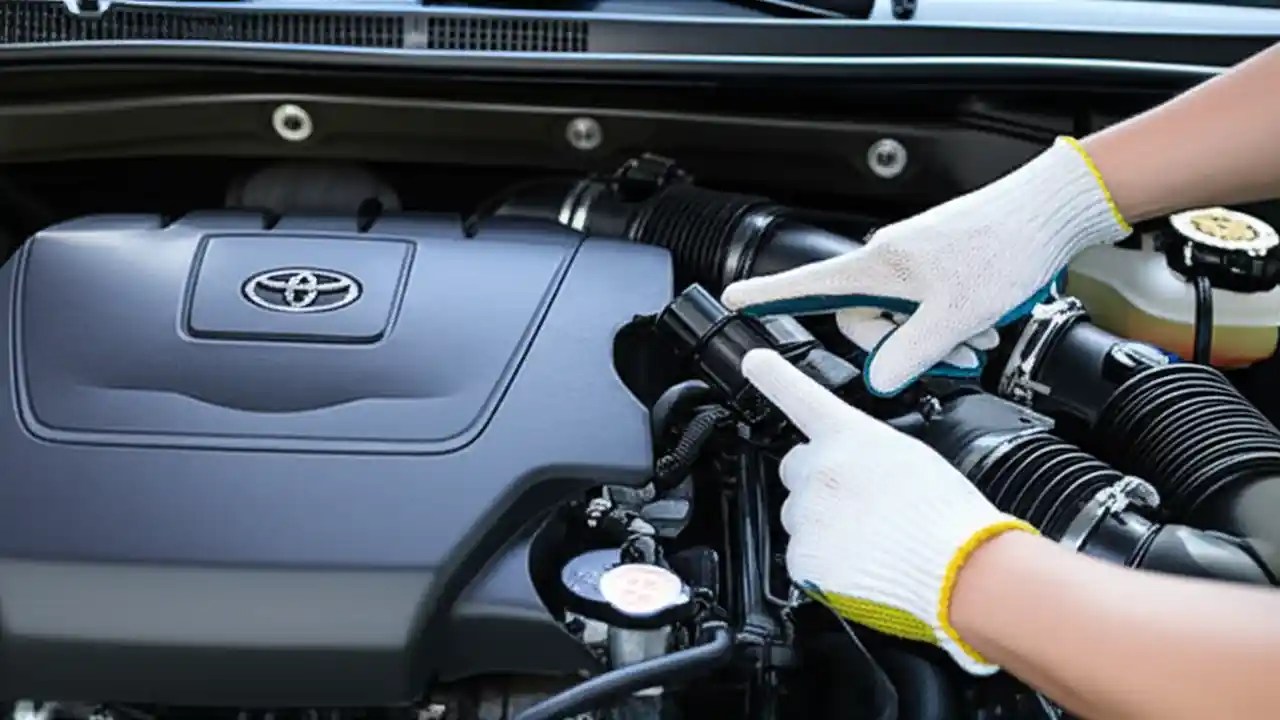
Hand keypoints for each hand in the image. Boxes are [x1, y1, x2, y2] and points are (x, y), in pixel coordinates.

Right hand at [724, 136, 1130, 395]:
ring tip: (977, 337)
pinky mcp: (940, 263)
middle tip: (945, 356)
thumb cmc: (1004, 247)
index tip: (732, 300)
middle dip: (902, 347)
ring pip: (904, 314)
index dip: (765, 296)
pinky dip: (952, 321)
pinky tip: (982, 324)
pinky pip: (929, 303)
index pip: (806, 286)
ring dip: (937, 336)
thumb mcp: (955, 315)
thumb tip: (879, 379)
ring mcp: (914, 261)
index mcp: (878, 267)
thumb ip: (910, 353)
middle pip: (864, 319)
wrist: (1049, 212)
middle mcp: (888, 260)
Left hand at [741, 348, 1035, 674]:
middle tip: (857, 504)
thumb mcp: (911, 458)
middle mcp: (820, 468)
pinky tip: (861, 564)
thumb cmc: (948, 517)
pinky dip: (823, 563)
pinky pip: (802, 556)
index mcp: (849, 437)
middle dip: (816, 482)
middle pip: (796, 468)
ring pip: (799, 515)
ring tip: (870, 540)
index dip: (773, 376)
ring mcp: (807, 513)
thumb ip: (867, 452)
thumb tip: (857, 465)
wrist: (960, 570)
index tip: (754, 362)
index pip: (800, 396)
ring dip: (821, 524)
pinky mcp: (802, 556)